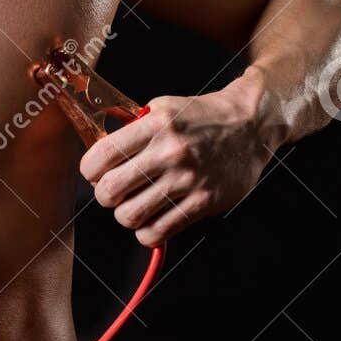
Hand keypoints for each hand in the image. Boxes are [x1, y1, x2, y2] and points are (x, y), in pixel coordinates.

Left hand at [80, 69, 275, 246]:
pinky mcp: (203, 203)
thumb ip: (133, 128)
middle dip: (104, 195)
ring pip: (130, 216)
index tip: (95, 172)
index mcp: (156, 125)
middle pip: (110, 190)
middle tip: (113, 191)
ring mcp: (187, 180)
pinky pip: (159, 231)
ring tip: (134, 205)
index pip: (102, 155)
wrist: (251, 124)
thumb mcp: (163, 108)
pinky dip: (148, 232)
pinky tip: (152, 219)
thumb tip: (100, 152)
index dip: (89, 170)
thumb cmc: (202, 116)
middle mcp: (170, 152)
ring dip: (125, 215)